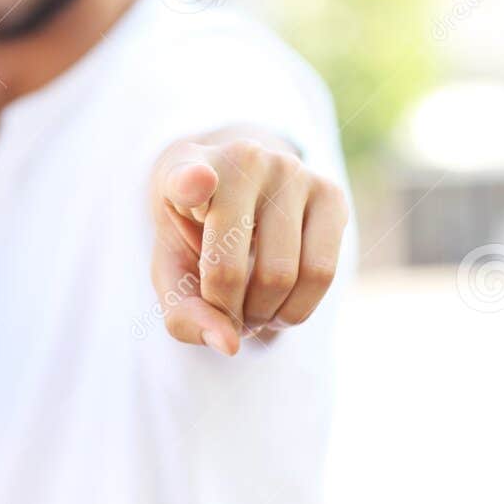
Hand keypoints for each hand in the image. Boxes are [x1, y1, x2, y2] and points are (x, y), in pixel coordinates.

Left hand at [151, 130, 347, 354]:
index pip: (186, 175)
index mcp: (183, 168)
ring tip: (251, 311)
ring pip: (282, 276)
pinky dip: (298, 309)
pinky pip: (322, 272)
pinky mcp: (330, 192)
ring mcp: (290, 170)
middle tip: (225, 314)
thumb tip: (229, 345)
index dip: (190, 182)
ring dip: (264, 316)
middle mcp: (241, 158)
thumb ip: (184, 313)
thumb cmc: (195, 238)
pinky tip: (281, 303)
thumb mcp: (173, 273)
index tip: (194, 183)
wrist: (240, 195)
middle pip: (230, 267)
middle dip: (227, 312)